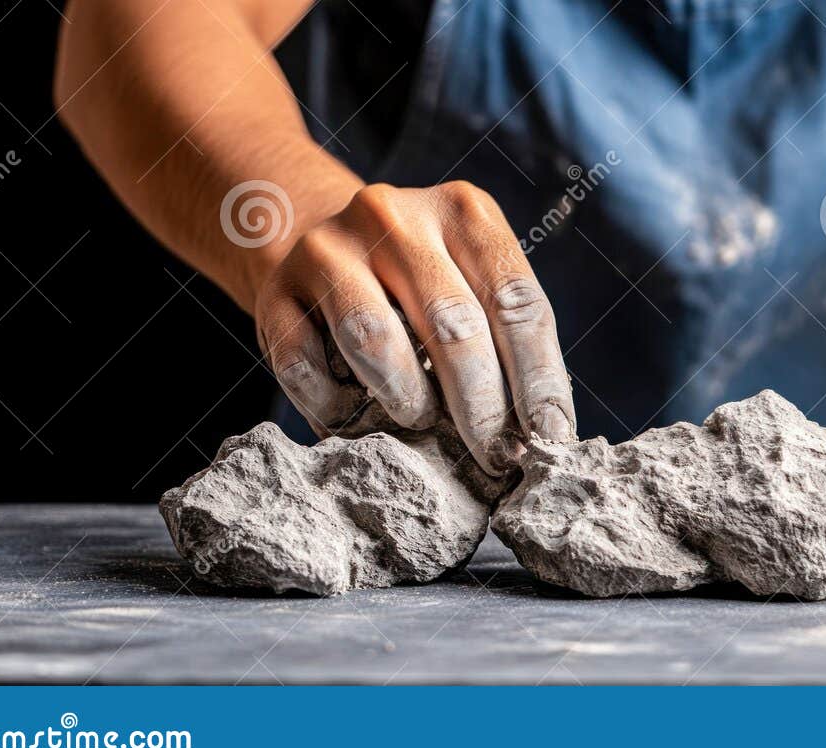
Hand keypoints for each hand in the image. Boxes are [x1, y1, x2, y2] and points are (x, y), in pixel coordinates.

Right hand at [253, 182, 575, 473]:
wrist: (318, 243)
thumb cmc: (420, 282)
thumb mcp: (473, 280)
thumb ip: (505, 334)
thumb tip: (543, 432)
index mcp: (465, 211)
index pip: (516, 302)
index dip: (539, 379)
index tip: (549, 440)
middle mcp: (396, 215)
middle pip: (454, 324)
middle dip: (481, 406)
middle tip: (494, 457)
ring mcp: (329, 247)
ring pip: (376, 338)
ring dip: (407, 398)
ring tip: (421, 422)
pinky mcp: (275, 289)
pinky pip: (304, 364)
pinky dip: (334, 406)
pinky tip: (352, 418)